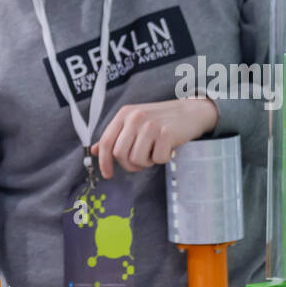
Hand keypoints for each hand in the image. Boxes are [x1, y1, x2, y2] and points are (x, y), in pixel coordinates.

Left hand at [92, 97, 218, 179]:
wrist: (191, 111)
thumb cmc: (160, 120)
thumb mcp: (134, 123)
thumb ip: (115, 136)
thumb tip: (94, 150)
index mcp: (124, 114)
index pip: (106, 142)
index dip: (104, 162)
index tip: (107, 175)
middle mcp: (135, 117)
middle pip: (120, 154)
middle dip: (129, 164)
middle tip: (141, 162)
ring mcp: (151, 125)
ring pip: (137, 159)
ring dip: (146, 162)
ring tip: (154, 151)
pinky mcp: (167, 133)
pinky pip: (157, 160)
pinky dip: (162, 159)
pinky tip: (167, 148)